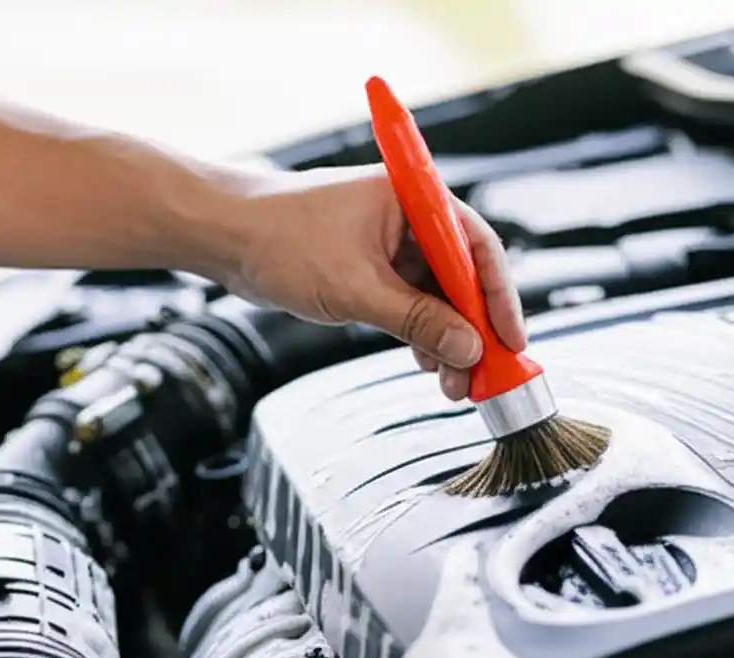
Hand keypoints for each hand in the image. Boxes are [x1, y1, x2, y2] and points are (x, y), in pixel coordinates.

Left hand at [214, 164, 525, 400]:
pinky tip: (425, 363)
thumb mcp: (357, 288)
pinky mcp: (373, 266)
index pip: (478, 248)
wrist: (222, 235)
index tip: (511, 341)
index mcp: (414, 200)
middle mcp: (410, 217)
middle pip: (463, 276)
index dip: (499, 298)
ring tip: (452, 382)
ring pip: (438, 296)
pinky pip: (412, 302)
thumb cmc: (280, 239)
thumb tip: (468, 349)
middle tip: (483, 374)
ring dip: (447, 339)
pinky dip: (421, 333)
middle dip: (473, 329)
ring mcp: (392, 243)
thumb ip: (417, 321)